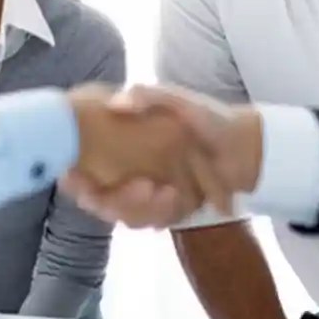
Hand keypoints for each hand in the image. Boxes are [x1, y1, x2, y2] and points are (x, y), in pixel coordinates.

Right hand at [62, 84, 262, 228]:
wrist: (245, 147)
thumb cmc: (210, 118)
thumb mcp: (179, 100)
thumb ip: (148, 96)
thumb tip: (115, 103)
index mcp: (121, 146)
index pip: (82, 168)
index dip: (74, 178)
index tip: (74, 177)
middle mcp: (125, 172)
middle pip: (99, 199)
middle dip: (114, 200)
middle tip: (143, 188)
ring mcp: (144, 193)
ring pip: (123, 215)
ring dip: (139, 209)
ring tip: (168, 194)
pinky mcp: (164, 209)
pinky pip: (150, 222)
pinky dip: (160, 214)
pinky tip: (177, 199)